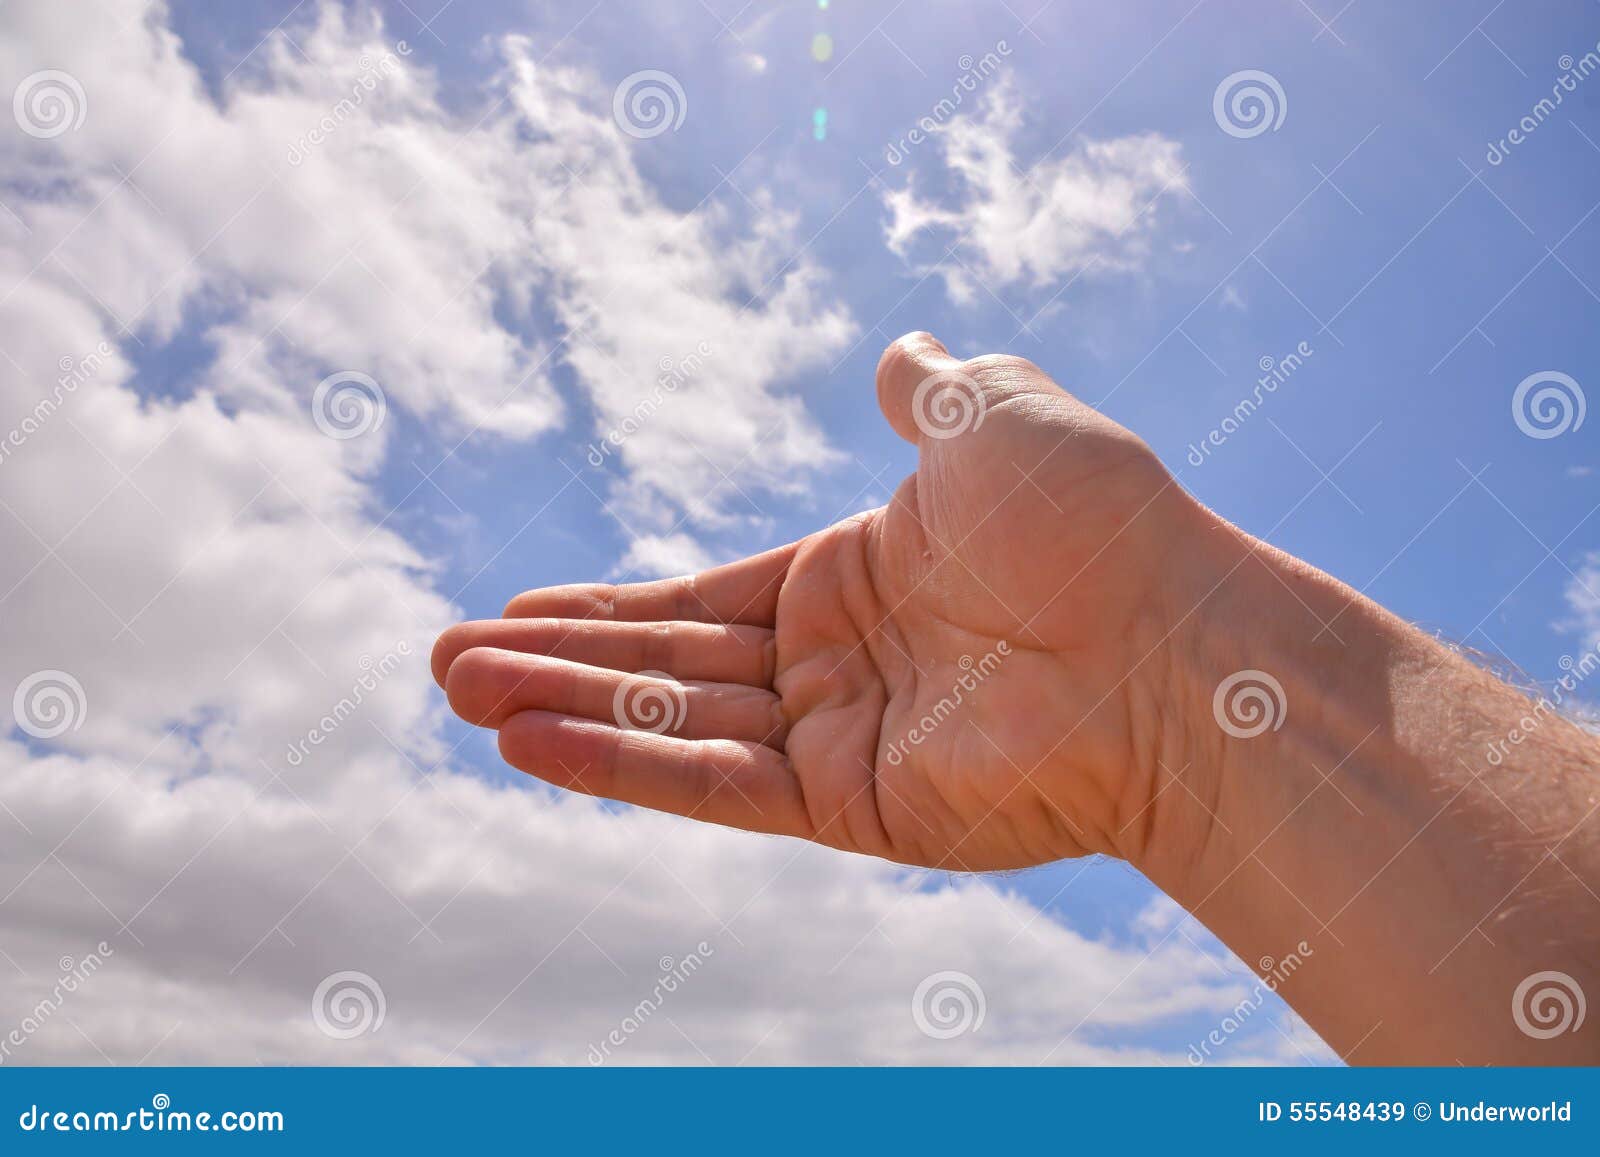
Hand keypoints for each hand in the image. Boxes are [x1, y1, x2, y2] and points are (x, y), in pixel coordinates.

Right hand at [433, 333, 1209, 870]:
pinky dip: (622, 765)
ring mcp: (843, 741)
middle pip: (669, 663)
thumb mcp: (994, 418)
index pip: (702, 599)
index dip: (607, 607)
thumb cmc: (1095, 522)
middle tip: (444, 658)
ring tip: (455, 691)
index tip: (518, 609)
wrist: (1174, 641)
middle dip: (557, 662)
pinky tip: (527, 744)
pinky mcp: (853, 810)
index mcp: (858, 579)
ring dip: (562, 709)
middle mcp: (840, 665)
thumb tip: (900, 350)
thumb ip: (929, 394)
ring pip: (675, 722)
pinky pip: (716, 782)